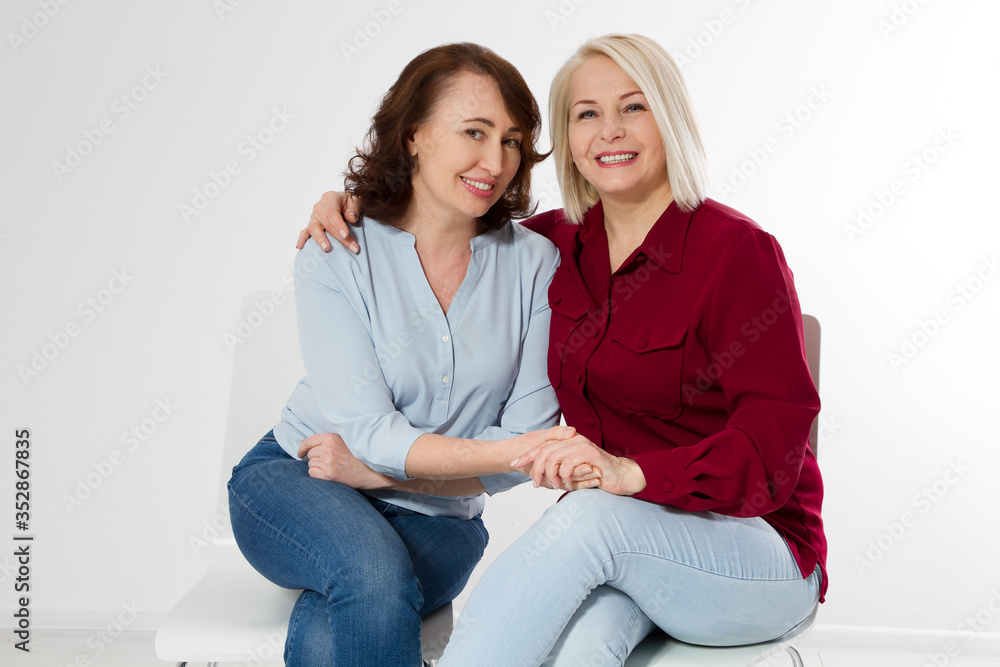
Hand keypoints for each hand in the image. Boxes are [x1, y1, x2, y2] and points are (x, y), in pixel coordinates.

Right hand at [296, 191, 362, 252]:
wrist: (345, 202)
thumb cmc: (351, 202)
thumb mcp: (357, 201)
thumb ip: (354, 208)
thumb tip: (350, 217)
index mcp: (329, 198)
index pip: (332, 213)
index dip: (339, 225)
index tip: (346, 235)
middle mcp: (319, 207)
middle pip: (326, 224)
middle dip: (339, 237)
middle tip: (351, 247)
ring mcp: (314, 216)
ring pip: (314, 228)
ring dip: (320, 239)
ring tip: (326, 248)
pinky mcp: (311, 224)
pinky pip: (304, 232)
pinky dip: (302, 239)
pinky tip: (300, 246)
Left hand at [298, 432, 386, 488]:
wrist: (373, 470)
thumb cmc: (360, 456)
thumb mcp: (344, 442)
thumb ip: (326, 441)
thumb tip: (304, 443)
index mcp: (331, 438)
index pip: (309, 441)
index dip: (302, 448)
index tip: (301, 453)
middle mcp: (328, 448)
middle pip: (310, 453)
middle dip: (316, 458)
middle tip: (329, 462)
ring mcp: (328, 462)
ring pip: (310, 464)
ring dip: (317, 467)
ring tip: (332, 467)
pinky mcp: (329, 474)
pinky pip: (312, 473)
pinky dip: (318, 474)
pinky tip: (329, 474)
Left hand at [514, 434, 646, 495]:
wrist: (621, 476)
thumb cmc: (596, 474)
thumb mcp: (572, 471)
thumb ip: (558, 468)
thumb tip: (538, 474)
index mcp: (567, 441)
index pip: (542, 445)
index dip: (526, 455)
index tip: (514, 464)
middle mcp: (573, 440)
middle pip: (544, 451)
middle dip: (535, 469)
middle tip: (536, 484)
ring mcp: (582, 445)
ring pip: (553, 457)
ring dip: (550, 475)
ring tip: (554, 485)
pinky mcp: (590, 453)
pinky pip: (568, 463)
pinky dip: (563, 476)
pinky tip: (566, 483)